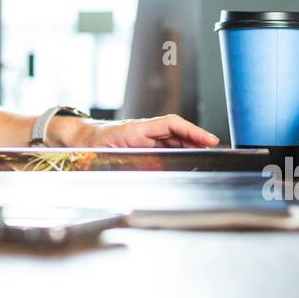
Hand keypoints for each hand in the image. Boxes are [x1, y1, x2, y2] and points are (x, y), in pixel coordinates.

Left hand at [65, 114, 219, 148]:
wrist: (82, 138)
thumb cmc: (92, 144)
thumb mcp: (105, 154)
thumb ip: (123, 162)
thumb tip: (145, 173)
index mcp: (138, 129)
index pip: (171, 124)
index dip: (192, 131)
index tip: (209, 139)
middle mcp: (146, 132)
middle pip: (178, 132)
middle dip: (198, 139)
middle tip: (216, 151)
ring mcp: (147, 138)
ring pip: (175, 139)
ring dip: (192, 146)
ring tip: (208, 156)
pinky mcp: (146, 146)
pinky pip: (168, 146)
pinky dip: (182, 151)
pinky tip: (190, 160)